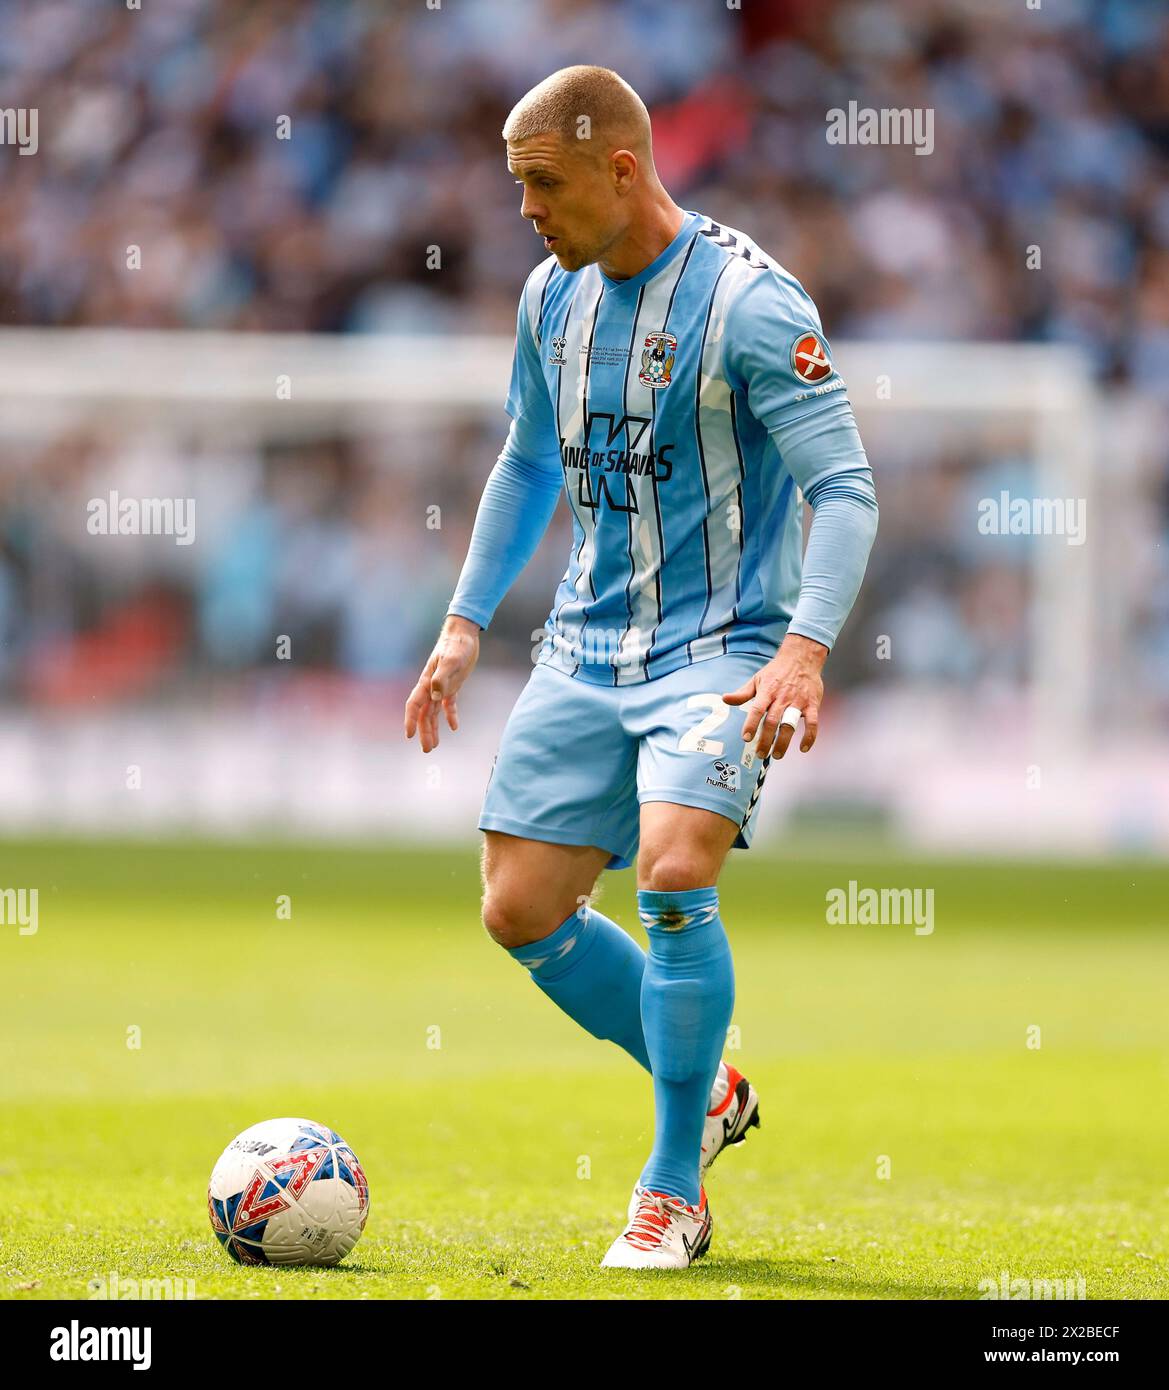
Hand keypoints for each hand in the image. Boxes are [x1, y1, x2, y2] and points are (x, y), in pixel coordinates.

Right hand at [404, 615, 479, 752]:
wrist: (464, 633)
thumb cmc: (456, 644)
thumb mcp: (452, 660)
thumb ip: (442, 678)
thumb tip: (435, 696)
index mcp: (427, 681)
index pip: (414, 704)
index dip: (410, 720)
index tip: (409, 735)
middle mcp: (431, 686)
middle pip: (424, 713)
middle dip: (424, 731)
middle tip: (427, 750)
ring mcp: (441, 686)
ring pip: (433, 712)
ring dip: (433, 728)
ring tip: (434, 745)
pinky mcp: (452, 685)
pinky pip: (448, 704)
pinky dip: (450, 715)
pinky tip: (453, 727)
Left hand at [722, 633, 827, 759]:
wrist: (802, 658)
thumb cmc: (776, 671)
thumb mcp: (757, 679)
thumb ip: (742, 693)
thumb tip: (725, 699)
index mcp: (767, 691)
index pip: (757, 710)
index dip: (751, 724)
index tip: (746, 738)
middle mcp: (782, 697)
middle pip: (772, 721)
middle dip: (765, 740)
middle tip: (760, 754)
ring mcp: (798, 701)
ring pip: (790, 725)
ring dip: (783, 742)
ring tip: (777, 755)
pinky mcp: (812, 704)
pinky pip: (812, 723)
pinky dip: (809, 736)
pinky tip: (803, 748)